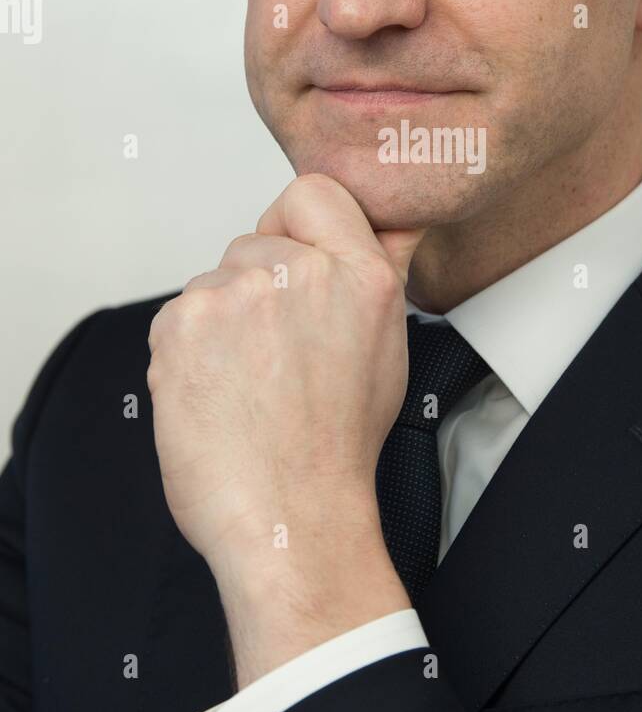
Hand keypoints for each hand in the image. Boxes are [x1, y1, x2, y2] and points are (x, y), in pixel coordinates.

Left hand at [146, 173, 425, 680]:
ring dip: (221, 321)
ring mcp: (236, 295)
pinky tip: (216, 391)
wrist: (288, 518)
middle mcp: (300, 275)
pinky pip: (178, 314)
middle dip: (258, 288)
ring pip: (214, 281)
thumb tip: (393, 220)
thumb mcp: (387, 349)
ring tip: (247, 382)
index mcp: (361, 277)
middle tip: (276, 354)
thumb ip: (381, 273)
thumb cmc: (335, 449)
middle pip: (256, 243)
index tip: (296, 263)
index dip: (298, 228)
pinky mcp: (182, 322)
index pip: (314, 193)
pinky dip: (188, 349)